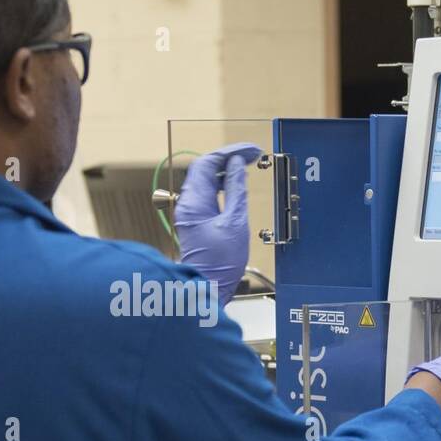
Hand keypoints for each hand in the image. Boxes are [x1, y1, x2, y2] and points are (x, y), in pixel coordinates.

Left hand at [174, 143, 261, 304]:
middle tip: (252, 154)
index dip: (230, 153)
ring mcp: (191, 213)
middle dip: (228, 158)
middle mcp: (188, 205)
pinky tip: (236, 183)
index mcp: (194, 202)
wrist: (207, 289)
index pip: (207, 163)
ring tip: (247, 164)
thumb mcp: (235, 222)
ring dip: (226, 170)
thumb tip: (238, 167)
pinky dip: (223, 185)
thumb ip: (237, 190)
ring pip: (207, 180)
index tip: (250, 151)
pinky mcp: (196, 221)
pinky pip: (209, 194)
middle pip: (205, 169)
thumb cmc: (219, 264)